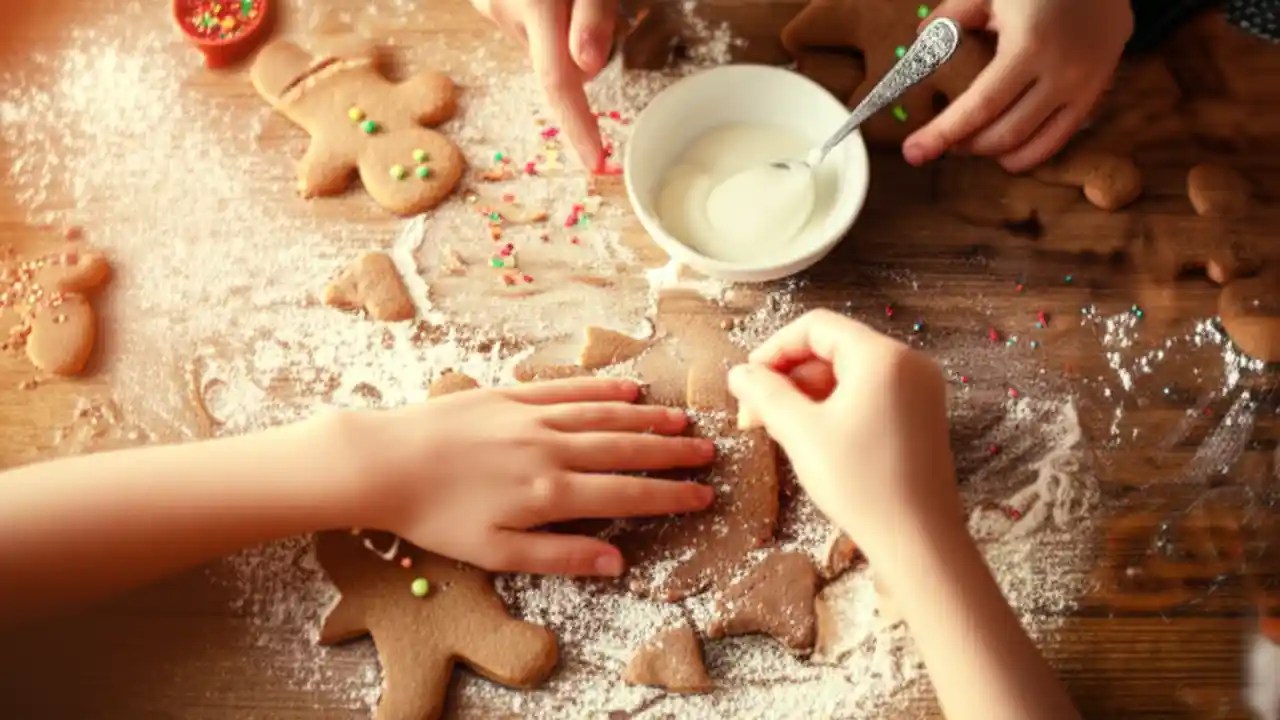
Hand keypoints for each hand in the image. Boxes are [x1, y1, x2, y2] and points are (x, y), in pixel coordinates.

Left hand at [345, 377, 713, 576]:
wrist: (384, 462)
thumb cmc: (435, 515)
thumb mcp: (495, 553)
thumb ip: (559, 555)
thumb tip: (616, 561)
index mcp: (550, 492)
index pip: (626, 494)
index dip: (669, 496)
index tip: (702, 495)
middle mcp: (551, 448)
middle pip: (625, 449)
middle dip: (671, 453)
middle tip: (708, 452)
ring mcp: (532, 417)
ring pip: (603, 415)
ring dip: (646, 419)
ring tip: (681, 421)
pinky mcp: (510, 395)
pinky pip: (567, 389)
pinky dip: (602, 388)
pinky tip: (627, 390)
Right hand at [470, 0, 614, 169]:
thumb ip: (592, 16)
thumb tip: (586, 69)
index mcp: (536, 5)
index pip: (558, 83)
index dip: (578, 127)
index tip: (595, 163)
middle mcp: (505, 12)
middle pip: (555, 65)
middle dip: (580, 54)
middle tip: (596, 9)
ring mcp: (490, 8)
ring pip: (542, 46)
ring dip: (562, 31)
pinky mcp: (488, 4)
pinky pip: (528, 28)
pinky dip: (545, 19)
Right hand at [726, 310, 959, 559]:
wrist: (919, 541)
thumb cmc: (862, 484)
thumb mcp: (801, 433)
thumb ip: (765, 394)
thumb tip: (739, 373)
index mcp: (882, 356)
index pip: (816, 327)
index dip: (774, 349)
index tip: (747, 380)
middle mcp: (908, 363)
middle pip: (833, 348)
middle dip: (788, 376)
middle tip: (754, 414)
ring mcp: (920, 390)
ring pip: (849, 373)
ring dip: (808, 393)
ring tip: (776, 428)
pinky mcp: (921, 416)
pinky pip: (869, 394)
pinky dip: (835, 406)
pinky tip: (810, 436)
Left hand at [903, 0, 1132, 171]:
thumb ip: (954, 15)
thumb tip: (922, 40)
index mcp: (1028, 46)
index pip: (978, 107)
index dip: (942, 134)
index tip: (913, 152)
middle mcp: (1061, 73)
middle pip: (1004, 134)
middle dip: (966, 145)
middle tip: (944, 141)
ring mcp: (1087, 84)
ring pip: (1035, 144)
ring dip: (997, 153)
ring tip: (973, 143)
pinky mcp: (1101, 88)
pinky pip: (1063, 135)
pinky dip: (1032, 149)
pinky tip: (1009, 146)